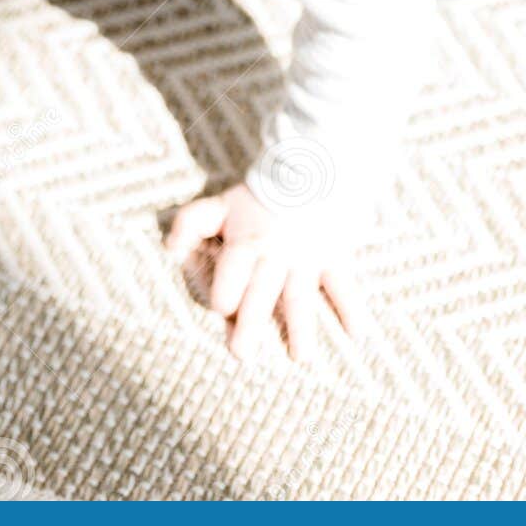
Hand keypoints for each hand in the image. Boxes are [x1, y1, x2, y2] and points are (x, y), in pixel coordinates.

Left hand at [164, 181, 365, 365]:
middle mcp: (275, 254)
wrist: (310, 167)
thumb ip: (191, 223)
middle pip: (260, 294)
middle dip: (250, 325)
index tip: (224, 310)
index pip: (230, 276)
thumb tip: (170, 250)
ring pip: (300, 296)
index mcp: (246, 242)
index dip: (223, 294)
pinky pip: (343, 284)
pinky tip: (356, 335)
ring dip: (300, 328)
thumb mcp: (221, 203)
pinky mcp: (334, 256)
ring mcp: (306, 257)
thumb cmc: (261, 194)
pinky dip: (350, 308)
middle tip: (242, 357)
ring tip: (300, 358)